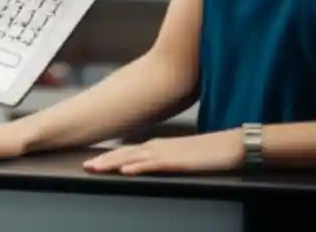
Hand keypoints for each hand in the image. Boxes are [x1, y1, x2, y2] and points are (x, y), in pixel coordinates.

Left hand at [83, 131, 243, 175]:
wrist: (231, 145)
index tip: (91, 162)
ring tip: (94, 168)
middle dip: (102, 159)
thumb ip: (164, 161)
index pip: (126, 150)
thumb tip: (150, 168)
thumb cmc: (208, 153)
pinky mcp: (177, 161)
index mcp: (157, 145)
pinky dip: (137, 166)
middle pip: (123, 153)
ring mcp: (166, 153)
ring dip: (111, 163)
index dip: (107, 156)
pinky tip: (124, 171)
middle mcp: (157, 146)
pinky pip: (153, 164)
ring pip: (132, 157)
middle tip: (83, 166)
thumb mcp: (180, 158)